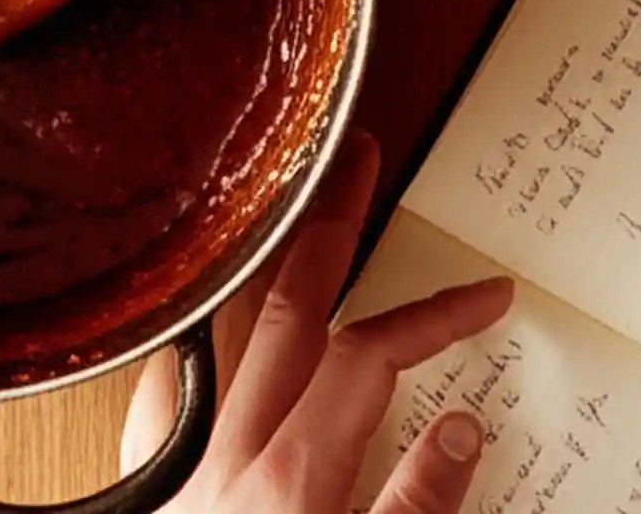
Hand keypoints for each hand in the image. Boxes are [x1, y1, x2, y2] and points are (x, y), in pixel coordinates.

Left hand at [120, 130, 514, 512]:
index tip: (486, 296)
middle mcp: (227, 446)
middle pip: (287, 303)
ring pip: (223, 320)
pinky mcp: (154, 464)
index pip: (370, 354)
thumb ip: (411, 506)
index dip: (434, 314)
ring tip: (288, 199)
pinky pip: (172, 367)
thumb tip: (458, 425)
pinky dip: (200, 321)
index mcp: (289, 475)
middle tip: (356, 162)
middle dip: (329, 223)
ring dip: (264, 254)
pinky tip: (212, 298)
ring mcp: (183, 449)